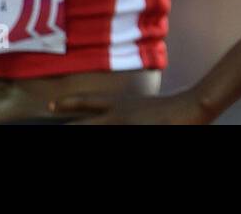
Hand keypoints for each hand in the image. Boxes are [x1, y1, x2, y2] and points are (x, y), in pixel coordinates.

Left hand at [48, 89, 209, 124]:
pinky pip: (115, 139)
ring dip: (88, 130)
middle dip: (68, 128)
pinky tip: (119, 129)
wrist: (190, 107)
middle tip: (50, 131)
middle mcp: (117, 115)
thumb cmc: (170, 109)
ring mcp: (124, 125)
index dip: (68, 103)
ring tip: (67, 131)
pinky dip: (112, 132)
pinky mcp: (135, 134)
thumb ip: (125, 113)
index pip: (88, 101)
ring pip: (96, 130)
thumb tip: (113, 117)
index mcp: (119, 104)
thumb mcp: (142, 107)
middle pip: (84, 123)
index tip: (50, 105)